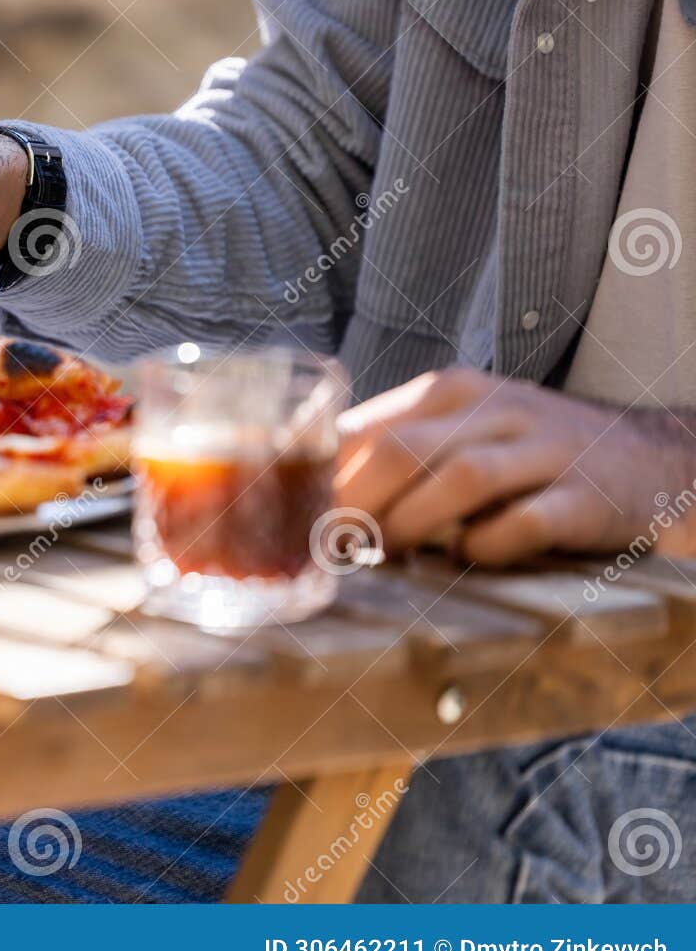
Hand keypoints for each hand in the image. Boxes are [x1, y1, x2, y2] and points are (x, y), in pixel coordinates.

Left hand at [335, 367, 695, 564]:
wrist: (648, 459)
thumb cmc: (526, 454)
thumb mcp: (458, 431)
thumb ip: (392, 453)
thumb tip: (311, 497)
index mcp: (449, 392)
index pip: (365, 429)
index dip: (323, 483)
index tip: (302, 523)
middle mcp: (495, 411)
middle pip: (401, 451)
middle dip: (357, 507)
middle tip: (341, 548)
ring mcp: (545, 450)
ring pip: (461, 480)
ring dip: (413, 526)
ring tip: (392, 554)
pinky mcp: (586, 497)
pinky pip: (526, 522)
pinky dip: (488, 546)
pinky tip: (468, 558)